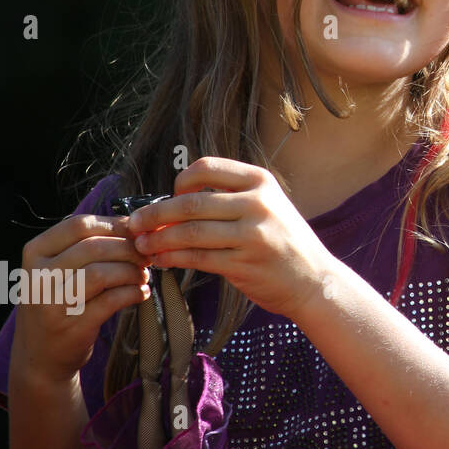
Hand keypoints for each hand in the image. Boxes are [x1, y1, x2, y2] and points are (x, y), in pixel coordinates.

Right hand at [12, 213, 151, 386]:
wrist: (39, 355)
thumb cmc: (58, 302)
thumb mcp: (57, 269)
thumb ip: (87, 245)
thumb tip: (136, 226)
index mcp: (35, 252)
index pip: (80, 225)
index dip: (116, 225)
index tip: (138, 233)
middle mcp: (38, 276)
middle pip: (96, 247)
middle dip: (130, 249)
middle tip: (147, 257)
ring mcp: (52, 302)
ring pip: (103, 272)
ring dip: (132, 272)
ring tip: (143, 276)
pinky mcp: (72, 326)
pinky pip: (112, 300)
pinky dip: (133, 293)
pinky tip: (140, 293)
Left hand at [126, 156, 334, 319]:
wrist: (314, 280)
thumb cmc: (283, 242)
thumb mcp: (267, 206)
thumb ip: (229, 198)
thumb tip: (173, 200)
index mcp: (261, 181)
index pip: (206, 168)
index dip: (180, 182)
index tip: (168, 198)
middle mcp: (258, 203)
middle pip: (191, 202)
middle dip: (155, 214)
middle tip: (134, 224)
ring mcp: (253, 234)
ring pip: (190, 232)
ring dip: (158, 239)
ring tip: (143, 245)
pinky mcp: (244, 263)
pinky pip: (197, 258)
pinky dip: (172, 258)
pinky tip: (161, 260)